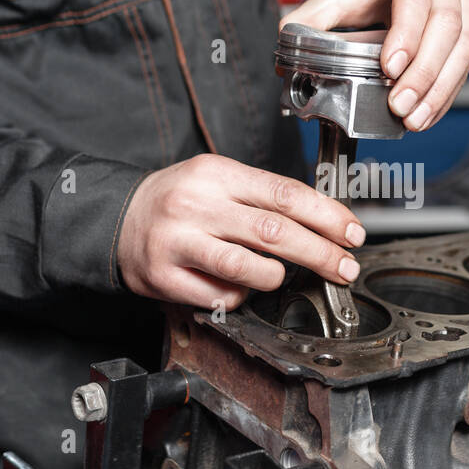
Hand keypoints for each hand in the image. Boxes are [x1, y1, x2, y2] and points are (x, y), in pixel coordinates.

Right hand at [117, 154, 366, 309]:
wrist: (117, 220)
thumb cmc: (179, 201)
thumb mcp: (218, 180)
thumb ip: (264, 196)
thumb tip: (324, 220)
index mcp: (217, 173)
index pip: (285, 194)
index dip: (327, 216)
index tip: (351, 233)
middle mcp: (196, 204)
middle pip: (275, 231)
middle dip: (320, 253)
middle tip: (345, 267)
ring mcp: (179, 241)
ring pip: (248, 267)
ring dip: (277, 276)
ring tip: (281, 275)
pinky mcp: (165, 277)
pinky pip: (221, 295)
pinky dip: (240, 295)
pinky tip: (238, 286)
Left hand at [283, 0, 468, 130]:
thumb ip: (309, 19)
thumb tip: (283, 55)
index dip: (406, 34)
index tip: (389, 68)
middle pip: (445, 26)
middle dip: (423, 72)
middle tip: (398, 105)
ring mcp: (462, 1)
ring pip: (462, 47)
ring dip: (439, 88)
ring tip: (413, 119)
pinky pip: (464, 63)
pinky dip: (446, 93)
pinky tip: (426, 114)